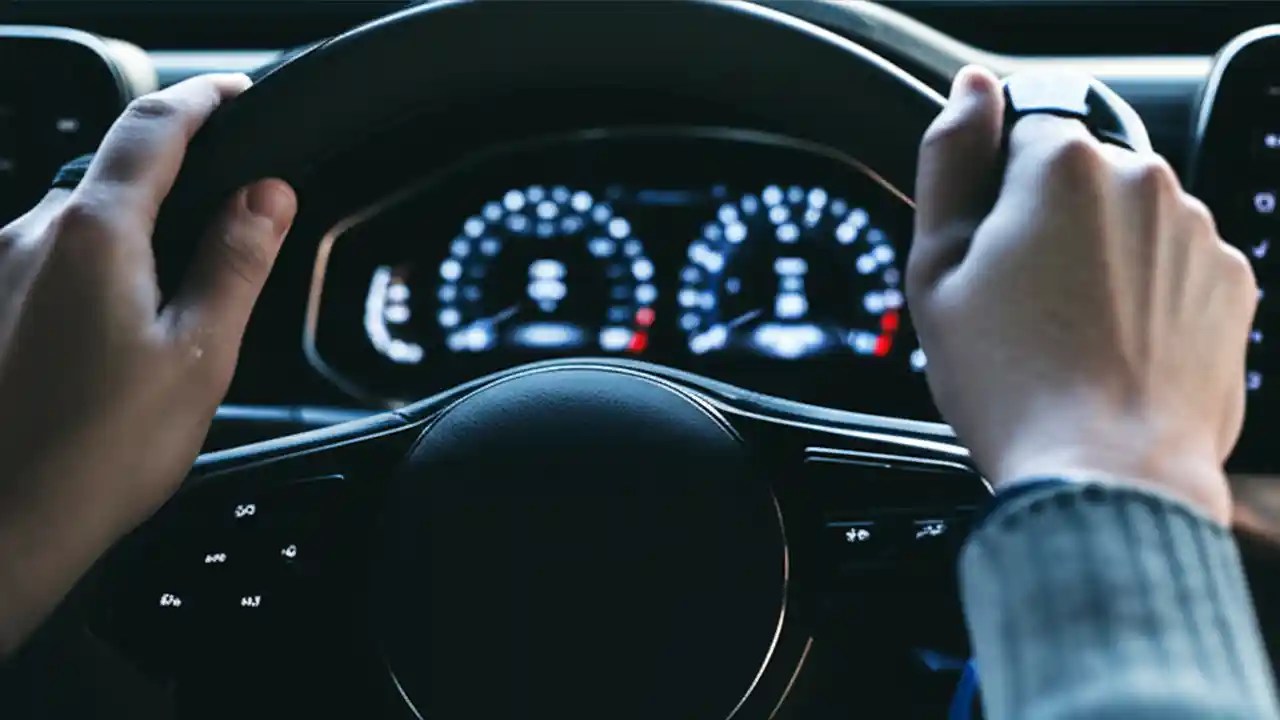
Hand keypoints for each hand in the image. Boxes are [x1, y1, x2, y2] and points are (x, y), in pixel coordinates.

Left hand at [0, 74, 296, 653]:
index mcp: (95, 235)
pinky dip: (82, 280)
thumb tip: (266, 194)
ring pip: (74, 227)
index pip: (153, 127)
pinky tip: (101, 348)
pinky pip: (40, 265)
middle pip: (112, 177)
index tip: (233, 93)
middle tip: (217, 239)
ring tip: (156, 325)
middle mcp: (28, 236)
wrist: (4, 527)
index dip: (201, 97)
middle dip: (167, 188)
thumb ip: (234, 262)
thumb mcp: (200, 354)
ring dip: (122, 245)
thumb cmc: (101, 454)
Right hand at [907, 66, 1255, 522]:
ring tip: (1070, 337)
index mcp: (1061, 165)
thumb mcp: (935, 270)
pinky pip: (1175, 265)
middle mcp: (1144, 180)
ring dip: (1101, 257)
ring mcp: (1197, 232)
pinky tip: (1115, 349)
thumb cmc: (1010, 382)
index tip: (989, 253)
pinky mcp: (1232, 283)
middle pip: (1079, 175)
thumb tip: (970, 90)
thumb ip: (949, 160)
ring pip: (1130, 220)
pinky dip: (1147, 294)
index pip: (1020, 132)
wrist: (1107, 473)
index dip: (994, 195)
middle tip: (1020, 304)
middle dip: (1051, 222)